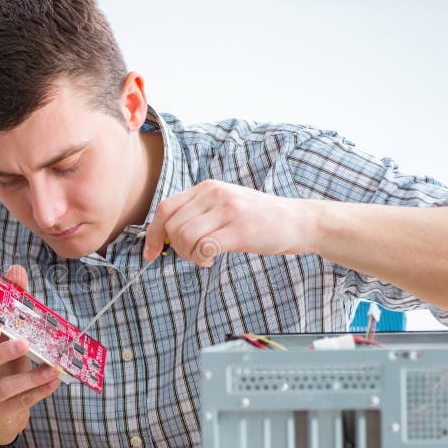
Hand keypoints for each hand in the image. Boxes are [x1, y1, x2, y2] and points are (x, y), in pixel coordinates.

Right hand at [0, 265, 60, 444]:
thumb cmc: (4, 366)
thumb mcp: (7, 337)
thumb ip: (12, 304)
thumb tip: (16, 269)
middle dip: (2, 354)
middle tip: (24, 343)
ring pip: (3, 388)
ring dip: (30, 377)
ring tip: (52, 369)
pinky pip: (19, 404)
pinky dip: (39, 393)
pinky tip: (54, 383)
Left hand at [143, 180, 311, 265]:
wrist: (296, 221)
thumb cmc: (258, 218)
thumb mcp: (224, 205)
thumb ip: (197, 213)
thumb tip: (165, 235)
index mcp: (206, 188)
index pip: (165, 208)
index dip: (152, 234)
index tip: (151, 253)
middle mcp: (214, 193)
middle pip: (171, 225)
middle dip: (175, 247)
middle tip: (193, 255)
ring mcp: (227, 210)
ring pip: (184, 237)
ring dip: (189, 255)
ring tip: (204, 257)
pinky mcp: (239, 229)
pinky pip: (204, 246)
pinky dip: (202, 258)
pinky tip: (212, 259)